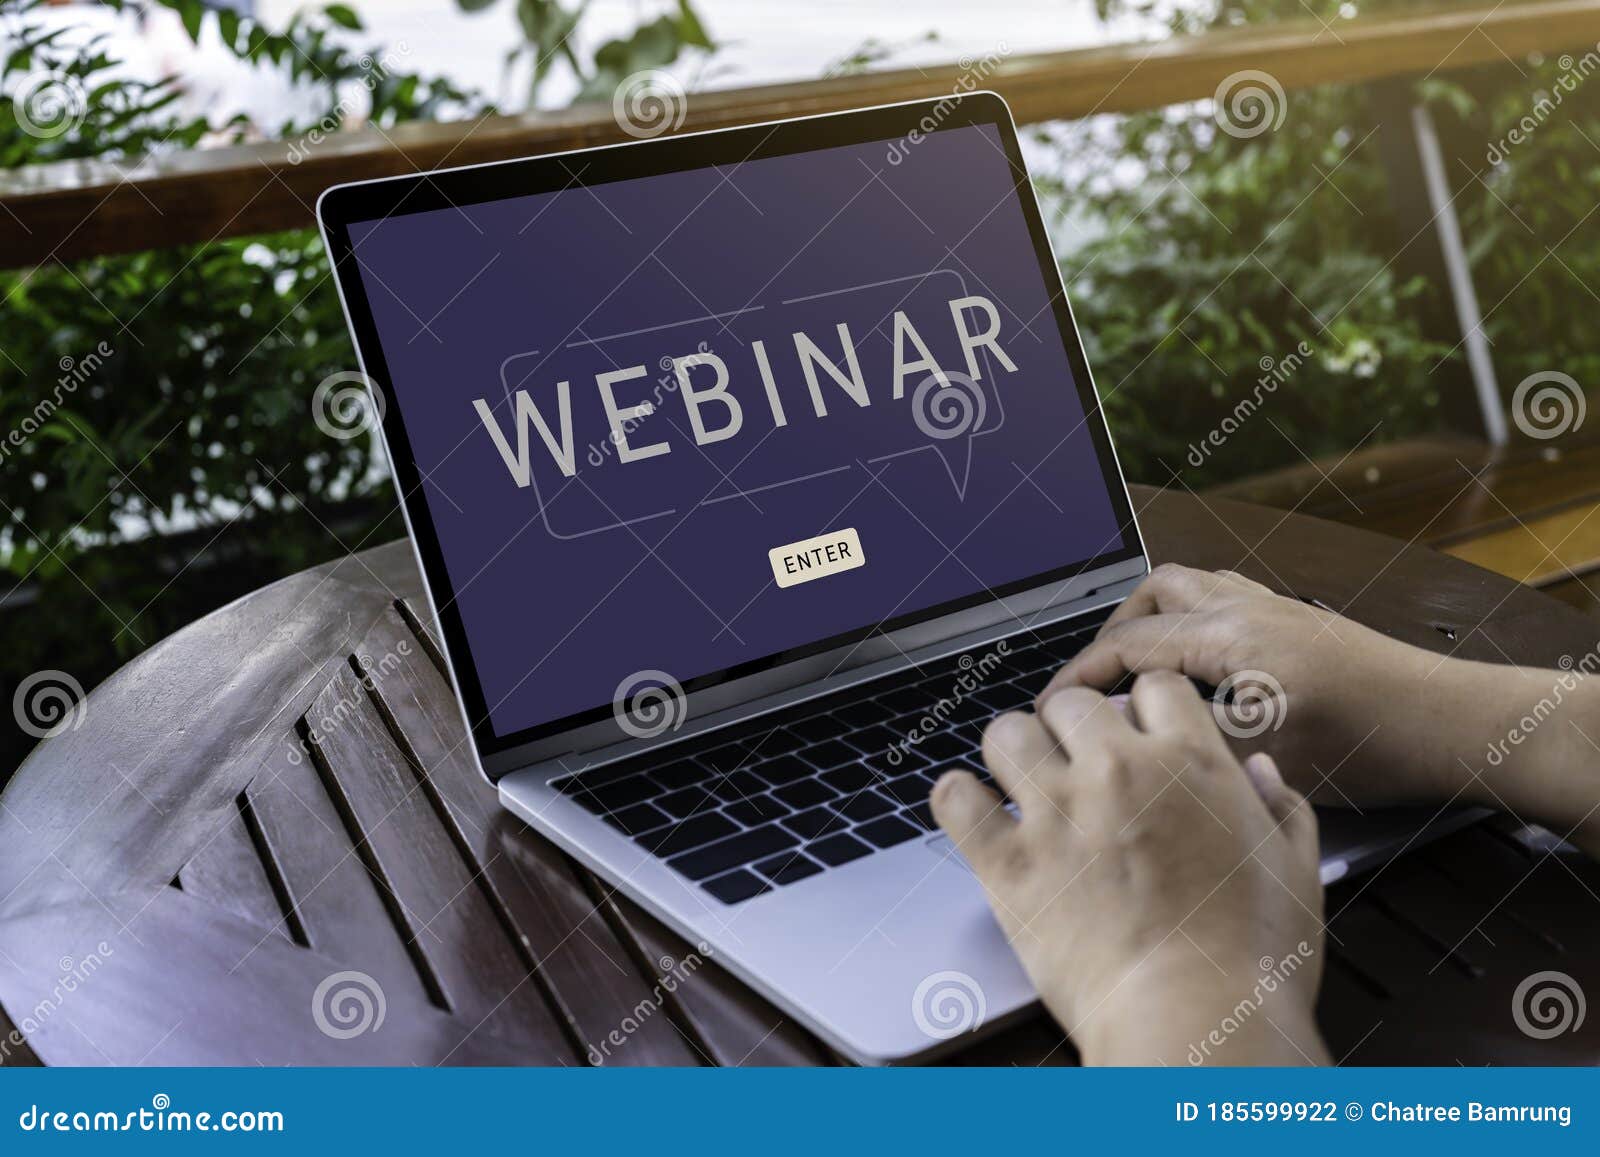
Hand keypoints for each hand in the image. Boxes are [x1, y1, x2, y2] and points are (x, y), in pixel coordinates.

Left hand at [931, 672, 1327, 1065]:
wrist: (1195, 1023)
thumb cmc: (1253, 961)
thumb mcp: (1296, 871)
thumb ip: (1280, 808)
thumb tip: (1256, 769)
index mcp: (1191, 763)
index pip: (1152, 688)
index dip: (1144, 710)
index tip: (1138, 736)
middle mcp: (1117, 772)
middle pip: (1073, 702)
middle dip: (1076, 728)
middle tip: (1079, 764)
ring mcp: (1056, 814)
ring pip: (1007, 732)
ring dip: (1016, 752)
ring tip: (1027, 782)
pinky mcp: (1008, 862)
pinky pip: (955, 798)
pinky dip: (960, 800)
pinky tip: (976, 812)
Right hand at [1040, 564, 1481, 807]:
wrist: (1444, 723)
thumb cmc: (1366, 742)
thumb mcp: (1261, 757)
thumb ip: (1183, 741)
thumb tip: (1123, 739)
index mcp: (1229, 634)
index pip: (1128, 644)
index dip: (1080, 676)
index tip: (1051, 707)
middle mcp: (1247, 607)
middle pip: (1155, 592)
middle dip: (1113, 633)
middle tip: (1096, 682)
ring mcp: (1274, 609)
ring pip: (1191, 588)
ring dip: (1155, 620)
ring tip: (1139, 670)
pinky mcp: (1296, 623)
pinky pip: (1224, 599)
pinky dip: (1193, 622)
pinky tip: (1200, 669)